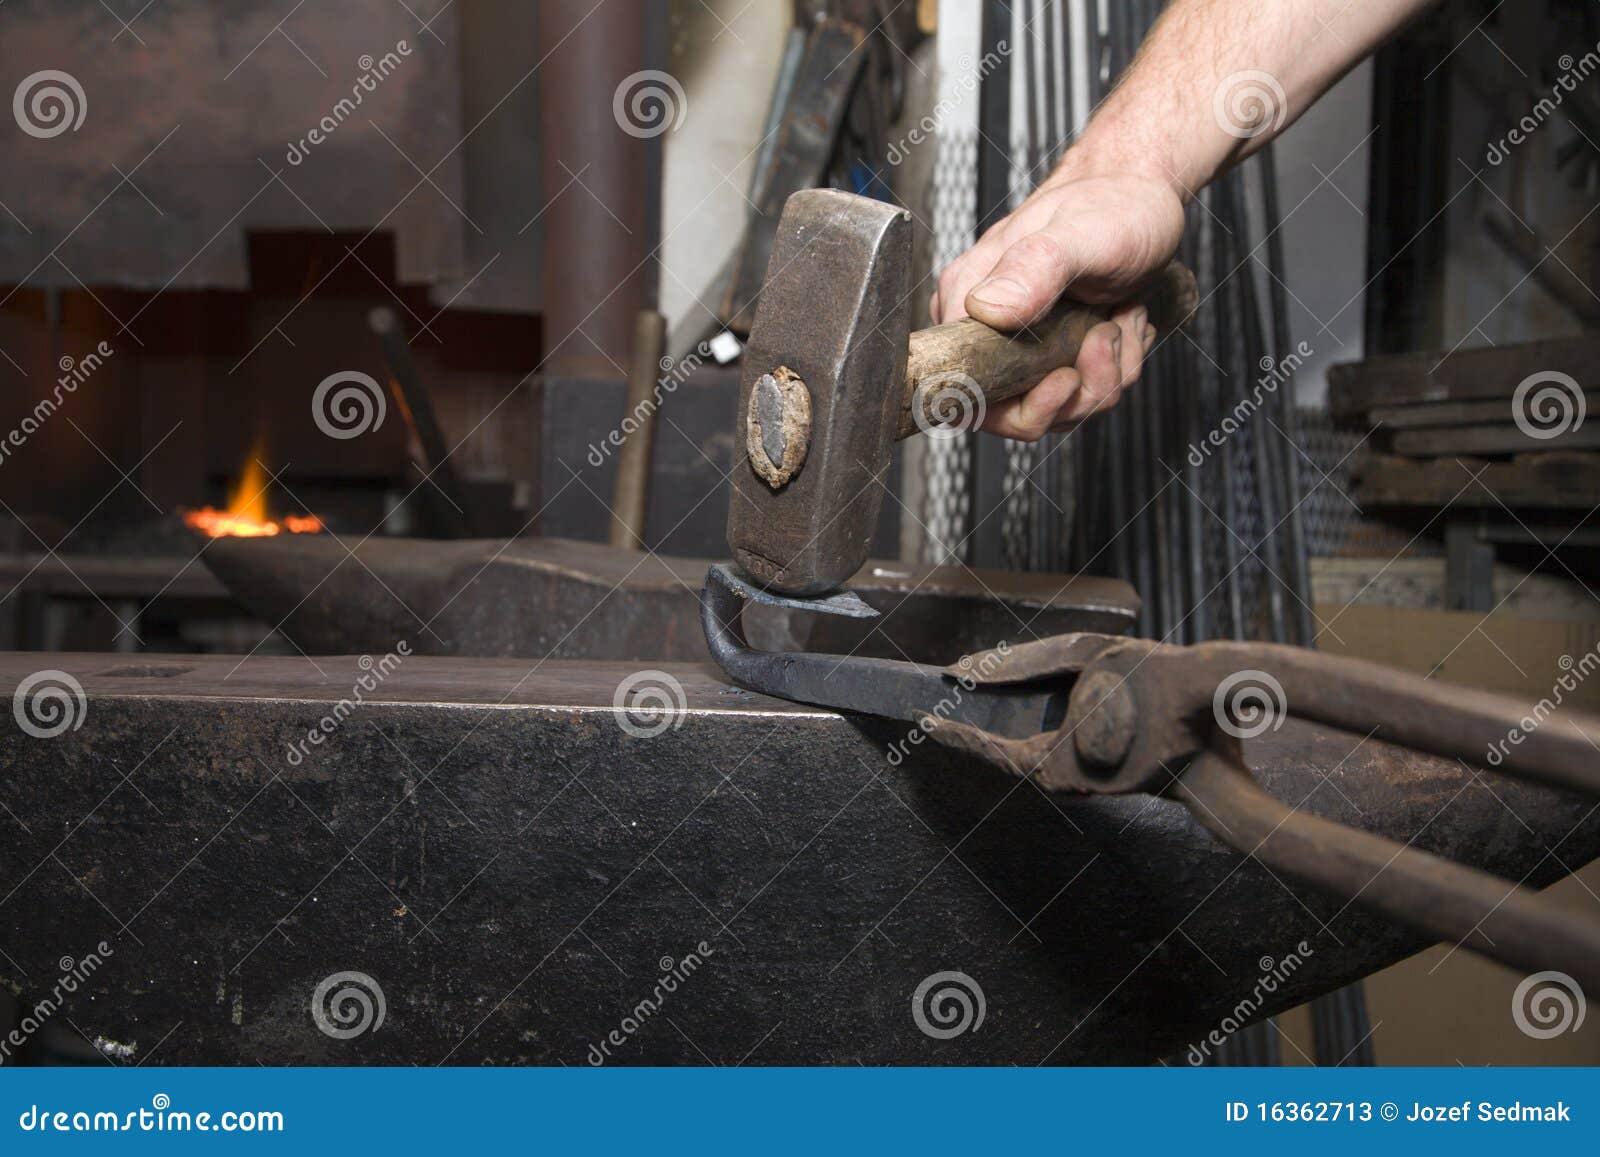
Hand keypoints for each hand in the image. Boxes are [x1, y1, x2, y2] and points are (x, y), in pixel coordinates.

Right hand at [931, 171, 1185, 440]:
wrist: (1144, 197)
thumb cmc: (1112, 204)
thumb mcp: (1079, 232)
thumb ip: (1032, 269)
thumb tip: (987, 310)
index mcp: (968, 299)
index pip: (965, 391)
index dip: (1017, 406)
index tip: (1065, 376)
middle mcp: (985, 327)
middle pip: (1013, 413)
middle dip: (1075, 393)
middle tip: (1107, 337)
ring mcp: (1019, 345)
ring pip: (1056, 408)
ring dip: (1105, 374)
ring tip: (1121, 319)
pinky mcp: (1050, 355)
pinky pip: (1080, 394)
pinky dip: (1114, 368)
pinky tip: (1123, 325)